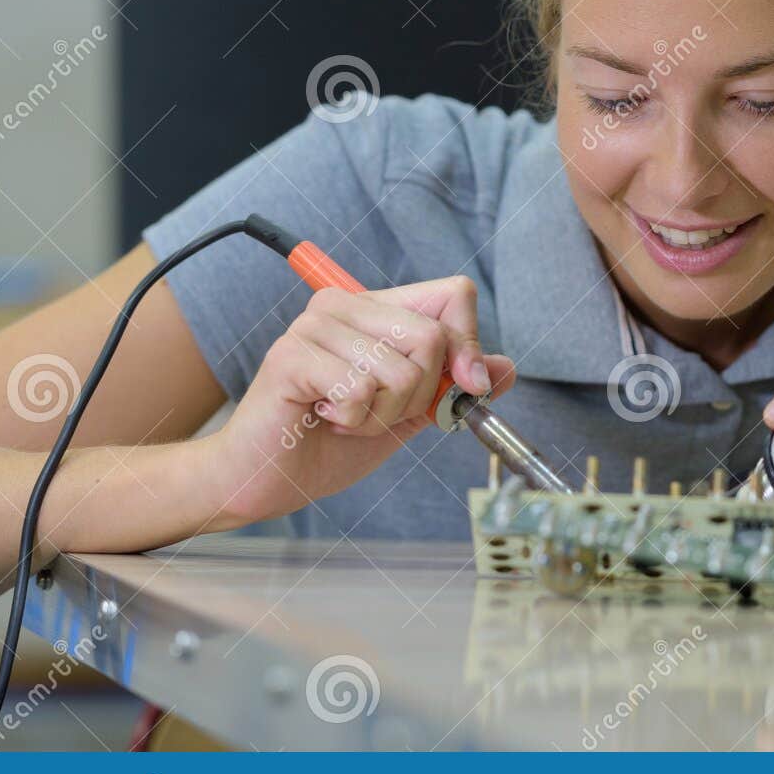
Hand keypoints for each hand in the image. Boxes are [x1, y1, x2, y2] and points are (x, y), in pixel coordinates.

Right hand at [202, 275, 515, 527]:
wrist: (267, 479)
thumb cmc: (330, 444)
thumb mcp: (408, 414)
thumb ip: (451, 388)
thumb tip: (505, 368)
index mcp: (375, 309)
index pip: (453, 294)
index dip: (469, 344)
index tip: (463, 388)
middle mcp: (344, 306)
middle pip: (433, 337)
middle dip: (417, 397)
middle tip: (373, 411)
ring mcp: (314, 326)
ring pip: (400, 370)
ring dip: (380, 415)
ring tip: (343, 417)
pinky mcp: (292, 356)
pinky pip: (361, 389)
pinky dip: (354, 421)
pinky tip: (322, 418)